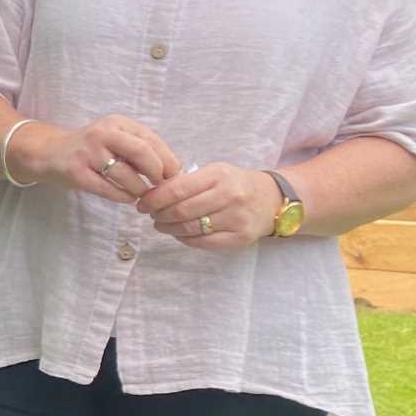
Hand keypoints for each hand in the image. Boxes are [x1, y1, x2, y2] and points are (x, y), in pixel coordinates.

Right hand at [16, 115, 181, 201]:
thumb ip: (138, 147)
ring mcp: (87, 153)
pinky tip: (127, 198)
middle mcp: (102, 134)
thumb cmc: (89, 148)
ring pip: (125, 174)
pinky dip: (122, 196)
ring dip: (139, 188)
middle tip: (161, 185)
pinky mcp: (76, 172)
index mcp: (116, 123)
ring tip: (142, 194)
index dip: (166, 158)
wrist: (49, 153)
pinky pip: (108, 189)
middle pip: (141, 152)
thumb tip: (171, 169)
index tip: (173, 173)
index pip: (150, 139)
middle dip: (157, 172)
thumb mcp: (113, 138)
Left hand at [137, 163, 279, 247]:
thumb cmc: (235, 184)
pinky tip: (179, 233)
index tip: (142, 204)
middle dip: (159, 215)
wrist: (273, 199)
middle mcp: (229, 195)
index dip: (154, 199)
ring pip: (190, 229)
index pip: (177, 190)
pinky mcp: (240, 236)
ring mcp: (236, 218)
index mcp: (218, 175)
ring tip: (162, 225)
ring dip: (169, 229)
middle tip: (152, 215)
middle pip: (180, 211)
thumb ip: (186, 182)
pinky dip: (185, 239)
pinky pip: (203, 242)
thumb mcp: (214, 173)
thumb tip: (152, 194)